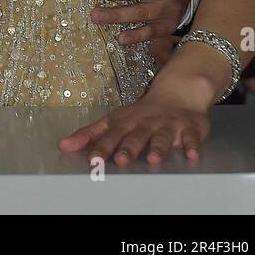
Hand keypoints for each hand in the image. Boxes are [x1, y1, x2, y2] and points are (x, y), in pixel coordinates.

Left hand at [58, 81, 209, 165]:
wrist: (177, 93)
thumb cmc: (140, 114)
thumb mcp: (113, 120)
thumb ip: (89, 134)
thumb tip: (63, 145)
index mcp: (125, 122)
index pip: (110, 135)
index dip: (101, 147)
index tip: (92, 160)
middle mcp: (145, 123)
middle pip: (135, 136)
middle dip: (127, 148)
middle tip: (120, 160)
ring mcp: (167, 125)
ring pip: (161, 137)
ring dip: (158, 148)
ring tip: (153, 160)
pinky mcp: (189, 128)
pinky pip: (192, 137)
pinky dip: (192, 145)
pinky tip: (191, 155)